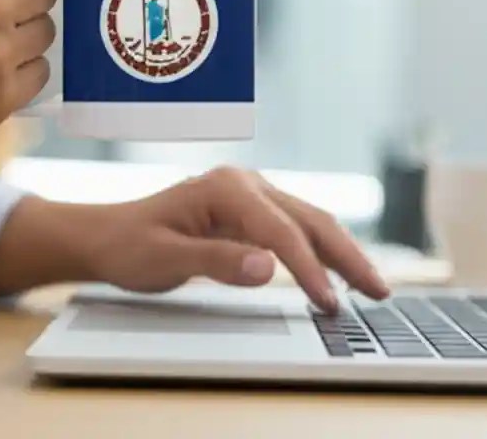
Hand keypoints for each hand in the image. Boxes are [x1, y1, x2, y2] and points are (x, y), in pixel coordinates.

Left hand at [0, 167, 391, 311]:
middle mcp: (247, 184)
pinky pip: (298, 229)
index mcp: (227, 188)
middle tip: (379, 292)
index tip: (328, 302)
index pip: (281, 231)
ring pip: (311, 222)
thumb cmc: (129, 245)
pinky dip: (323, 251)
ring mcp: (253, 195)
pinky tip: (341, 271)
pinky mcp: (254, 211)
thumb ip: (216, 262)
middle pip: (310, 220)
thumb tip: (267, 268)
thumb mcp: (164, 259)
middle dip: (347, 257)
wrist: (107, 235)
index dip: (308, 269)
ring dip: (343, 254)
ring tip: (373, 286)